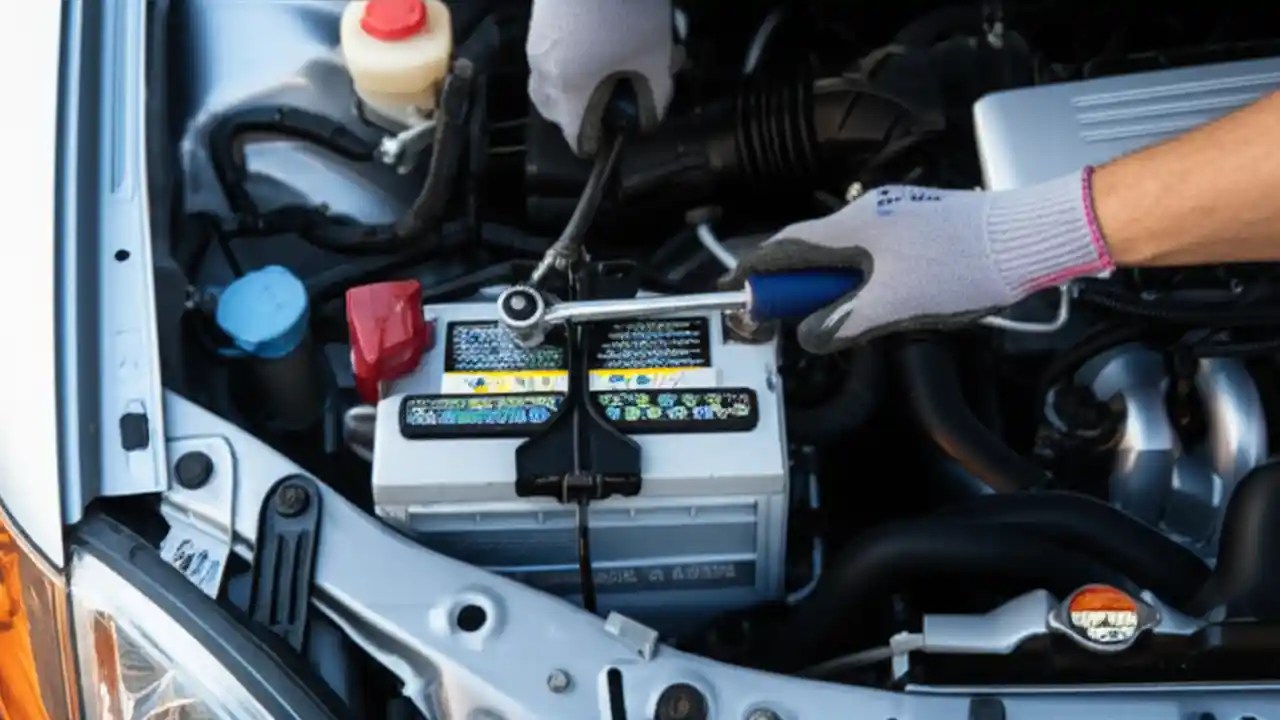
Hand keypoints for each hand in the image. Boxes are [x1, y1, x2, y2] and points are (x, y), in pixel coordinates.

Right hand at [526, 0, 674, 155]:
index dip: (604, 140)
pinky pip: (551, 57)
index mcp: (569, 94)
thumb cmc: (629, 10)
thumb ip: (653, 100)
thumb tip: (644, 119)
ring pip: (553, 83)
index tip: (624, 126)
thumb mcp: (656, 60)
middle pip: (559, 113)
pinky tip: (602, 38)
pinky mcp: (539, 21)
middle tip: (619, 93)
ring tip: (613, 64)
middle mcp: (543, 74)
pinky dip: (572, 60)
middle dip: (589, 110)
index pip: (578, 140)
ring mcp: (536, 45)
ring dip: (579, 84)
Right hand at [728, 169, 1114, 352]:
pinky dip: (861, 277)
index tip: (735, 287)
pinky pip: (873, 251)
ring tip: (839, 316)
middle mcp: (869, 211)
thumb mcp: (892, 308)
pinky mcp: (920, 223)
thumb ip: (843, 325)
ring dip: (832, 284)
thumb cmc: (961, 267)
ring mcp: (896, 213)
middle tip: (789, 317)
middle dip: (796, 285)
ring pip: (845, 252)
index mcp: (853, 225)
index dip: (755, 270)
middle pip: (813, 249)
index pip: (785, 246)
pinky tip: (877, 301)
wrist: (1027, 239)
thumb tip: (813, 336)